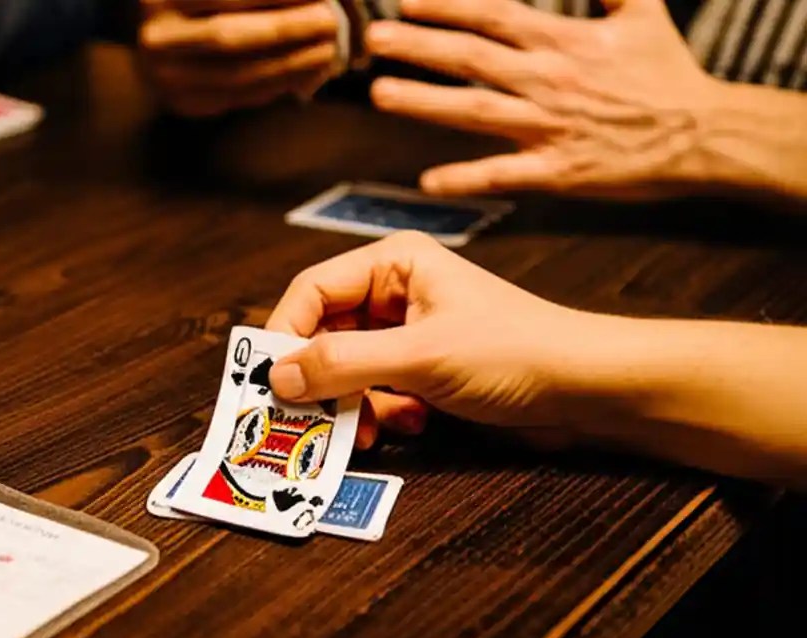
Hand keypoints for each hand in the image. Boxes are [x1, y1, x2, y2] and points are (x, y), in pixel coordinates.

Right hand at [138, 0, 342, 116]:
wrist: (154, 34)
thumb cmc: (197, 0)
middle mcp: (156, 38)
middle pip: (229, 36)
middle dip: (287, 30)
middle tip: (331, 20)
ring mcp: (165, 78)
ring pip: (237, 75)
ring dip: (291, 63)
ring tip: (330, 48)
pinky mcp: (184, 104)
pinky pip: (239, 98)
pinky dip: (279, 84)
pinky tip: (309, 70)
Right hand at [266, 233, 593, 448]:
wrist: (588, 389)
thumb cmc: (516, 352)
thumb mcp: (420, 357)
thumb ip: (343, 365)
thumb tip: (277, 377)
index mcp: (393, 264)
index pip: (310, 291)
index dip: (284, 335)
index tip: (270, 383)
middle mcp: (394, 292)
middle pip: (323, 334)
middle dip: (319, 380)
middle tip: (307, 420)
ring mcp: (408, 333)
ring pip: (346, 370)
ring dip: (353, 405)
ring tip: (370, 431)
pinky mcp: (422, 369)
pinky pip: (375, 392)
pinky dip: (383, 414)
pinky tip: (412, 424)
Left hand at [366, 0, 721, 198]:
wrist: (704, 135)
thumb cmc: (669, 74)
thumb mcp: (642, 12)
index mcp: (563, 41)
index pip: (493, 15)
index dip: (447, 5)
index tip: (406, 1)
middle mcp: (548, 80)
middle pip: (472, 58)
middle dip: (420, 46)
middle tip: (373, 39)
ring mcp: (549, 127)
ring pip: (476, 111)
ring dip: (425, 102)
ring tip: (380, 95)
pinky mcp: (557, 171)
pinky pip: (503, 173)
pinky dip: (466, 177)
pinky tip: (427, 180)